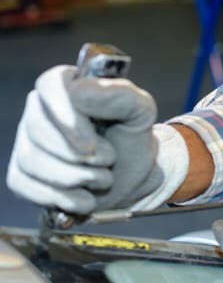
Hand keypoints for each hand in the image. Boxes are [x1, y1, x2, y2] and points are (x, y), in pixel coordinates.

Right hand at [6, 65, 188, 213]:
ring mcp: (27, 140)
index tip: (90, 146)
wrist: (131, 176)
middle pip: (37, 128)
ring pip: (31, 160)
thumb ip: (120, 95)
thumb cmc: (132, 137)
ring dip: (75, 178)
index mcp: (68, 85)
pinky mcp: (21, 172)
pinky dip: (61, 197)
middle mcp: (41, 110)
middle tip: (109, 160)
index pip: (51, 86)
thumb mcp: (140, 112)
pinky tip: (84, 196)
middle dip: (78, 155)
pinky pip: (25, 185)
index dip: (68, 118)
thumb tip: (79, 90)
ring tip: (103, 178)